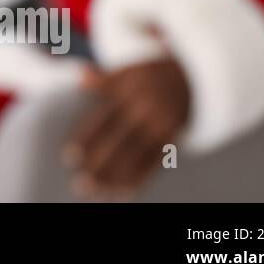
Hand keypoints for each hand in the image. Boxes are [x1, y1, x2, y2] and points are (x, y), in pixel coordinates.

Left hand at [62, 56, 191, 198]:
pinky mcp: (173, 139)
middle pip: (119, 141)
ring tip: (98, 193)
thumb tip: (80, 76)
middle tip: (80, 184)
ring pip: (136, 155)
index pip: (103, 118)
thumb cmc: (150, 76)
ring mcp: (162, 126)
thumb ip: (104, 79)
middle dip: (99, 164)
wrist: (195, 79)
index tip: (69, 157)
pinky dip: (139, 179)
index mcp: (130, 92)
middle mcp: (146, 110)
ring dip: (116, 177)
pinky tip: (123, 193)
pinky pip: (155, 162)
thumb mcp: (130, 71)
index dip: (86, 138)